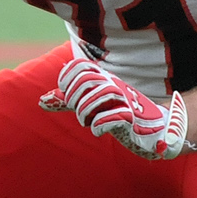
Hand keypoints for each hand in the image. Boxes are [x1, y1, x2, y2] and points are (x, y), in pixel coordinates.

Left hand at [40, 57, 185, 159]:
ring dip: (85, 113)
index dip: (67, 77)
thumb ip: (68, 101)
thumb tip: (41, 101)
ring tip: (87, 122)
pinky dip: (99, 126)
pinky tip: (97, 131)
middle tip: (77, 110)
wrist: (155, 129)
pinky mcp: (132, 119)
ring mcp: (124, 101)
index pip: (80, 66)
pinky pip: (111, 118)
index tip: (67, 92)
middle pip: (86, 80)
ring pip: (98, 98)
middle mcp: (114, 85)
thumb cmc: (118, 113)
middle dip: (74, 97)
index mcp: (103, 79)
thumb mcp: (91, 104)